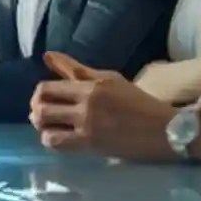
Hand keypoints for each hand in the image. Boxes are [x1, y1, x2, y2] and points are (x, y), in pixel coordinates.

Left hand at [31, 52, 176, 160]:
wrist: (165, 130)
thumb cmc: (138, 103)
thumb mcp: (109, 79)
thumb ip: (76, 69)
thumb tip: (47, 56)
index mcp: (92, 84)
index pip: (47, 87)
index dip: (38, 94)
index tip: (44, 99)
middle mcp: (87, 102)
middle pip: (41, 104)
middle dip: (35, 108)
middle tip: (41, 113)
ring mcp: (88, 124)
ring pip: (45, 123)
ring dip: (41, 125)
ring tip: (48, 126)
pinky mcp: (91, 144)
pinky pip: (57, 143)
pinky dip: (51, 140)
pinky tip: (59, 138)